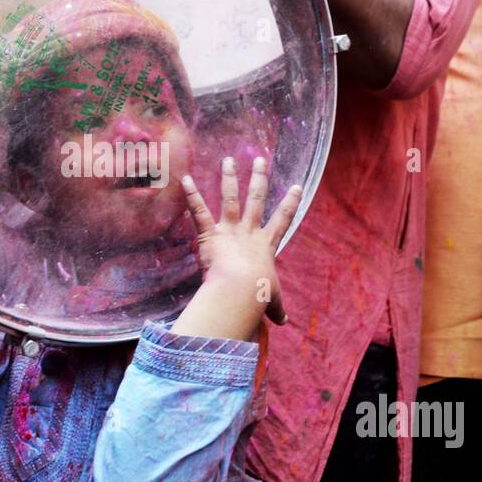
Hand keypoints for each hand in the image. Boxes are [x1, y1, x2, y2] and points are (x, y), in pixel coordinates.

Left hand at [173, 156, 301, 340]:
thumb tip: (283, 322)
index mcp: (266, 245)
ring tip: (228, 160)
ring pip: (230, 198)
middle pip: (257, 199)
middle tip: (260, 159)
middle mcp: (249, 232)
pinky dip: (191, 196)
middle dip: (259, 178)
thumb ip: (276, 308)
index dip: (290, 203)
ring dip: (229, 178)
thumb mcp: (272, 301)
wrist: (240, 291)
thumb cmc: (257, 295)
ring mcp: (230, 230)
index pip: (282, 220)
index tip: (297, 186)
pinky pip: (199, 212)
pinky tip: (184, 179)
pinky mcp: (210, 234)